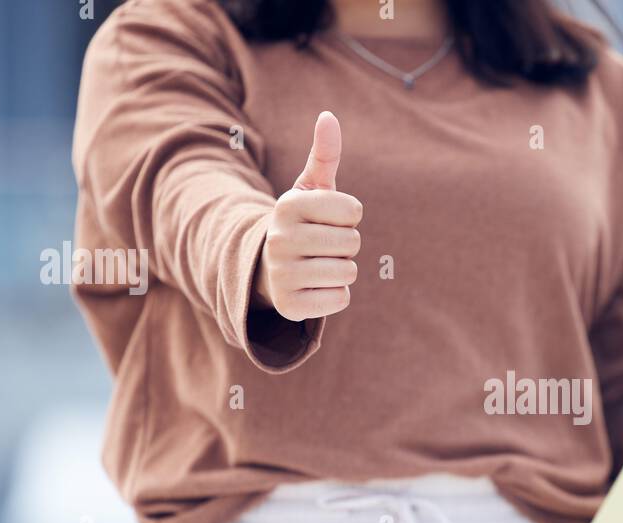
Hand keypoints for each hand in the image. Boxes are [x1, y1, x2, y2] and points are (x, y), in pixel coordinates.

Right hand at [253, 111, 361, 320]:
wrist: (269, 268)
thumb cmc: (303, 222)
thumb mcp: (311, 188)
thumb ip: (324, 154)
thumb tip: (328, 116)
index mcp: (288, 205)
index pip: (353, 211)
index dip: (349, 217)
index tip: (329, 219)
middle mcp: (279, 238)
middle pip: (352, 244)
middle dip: (347, 246)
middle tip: (324, 246)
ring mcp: (281, 274)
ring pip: (348, 273)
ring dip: (343, 271)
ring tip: (319, 265)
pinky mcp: (289, 305)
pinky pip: (340, 299)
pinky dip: (336, 296)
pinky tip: (316, 287)